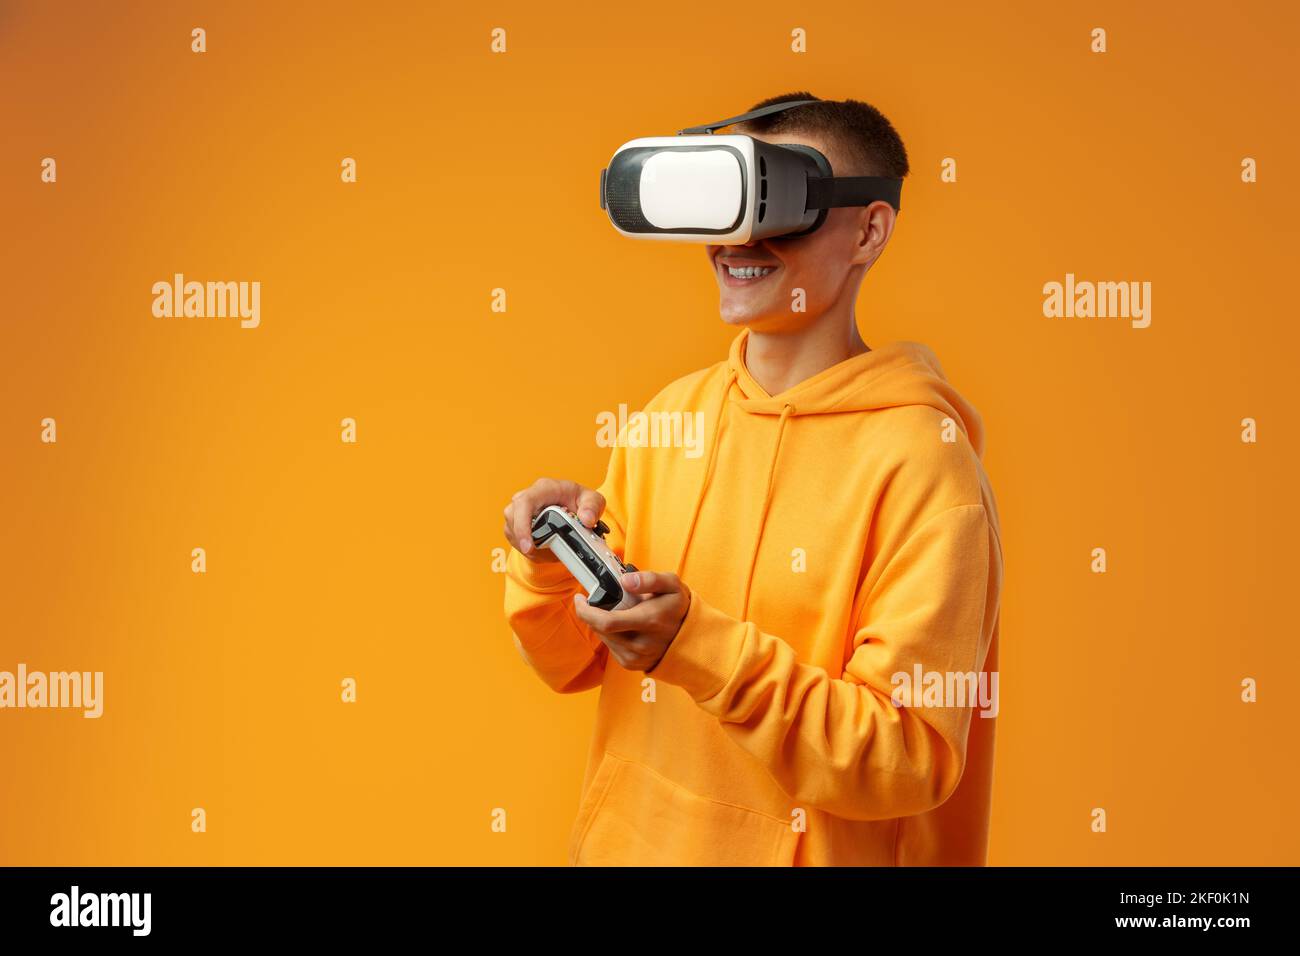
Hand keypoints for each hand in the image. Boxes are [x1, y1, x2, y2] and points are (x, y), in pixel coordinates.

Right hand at [502, 478, 605, 562]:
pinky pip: (514, 539)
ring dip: (529, 547)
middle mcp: (528, 497)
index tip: (529, 545)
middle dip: (524, 540)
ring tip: (550, 551)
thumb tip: (586, 519)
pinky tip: (544, 550)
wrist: (573, 505)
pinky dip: (529, 550)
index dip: (522, 524)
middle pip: (513, 517)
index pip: (525, 502)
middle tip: (541, 554)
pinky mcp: (516, 523)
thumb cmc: (579, 500)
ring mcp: (519, 510)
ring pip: (512, 531)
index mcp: (545, 488)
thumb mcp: (593, 500)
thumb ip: (592, 507)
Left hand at [573, 570, 691, 671]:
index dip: (586, 611)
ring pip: (604, 638)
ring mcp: (636, 657)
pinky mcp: (632, 664)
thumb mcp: (671, 585)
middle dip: (593, 614)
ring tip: (618, 613)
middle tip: (598, 601)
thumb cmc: (678, 608)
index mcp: (648, 621)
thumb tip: (624, 581)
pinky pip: (611, 648)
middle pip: (601, 630)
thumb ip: (649, 579)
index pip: (606, 621)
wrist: (692, 638)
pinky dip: (610, 635)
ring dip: (602, 624)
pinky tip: (622, 627)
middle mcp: (641, 643)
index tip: (580, 598)